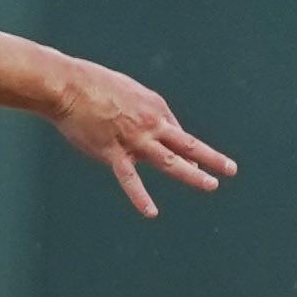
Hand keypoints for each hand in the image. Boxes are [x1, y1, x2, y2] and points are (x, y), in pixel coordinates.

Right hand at [44, 53, 235, 216]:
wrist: (66, 86)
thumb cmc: (91, 84)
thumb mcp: (126, 90)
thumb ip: (139, 109)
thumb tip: (145, 125)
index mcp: (154, 106)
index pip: (176, 131)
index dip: (185, 147)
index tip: (194, 160)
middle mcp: (150, 123)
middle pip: (187, 144)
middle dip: (211, 158)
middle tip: (230, 169)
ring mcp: (134, 140)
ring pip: (170, 161)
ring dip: (193, 174)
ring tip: (211, 185)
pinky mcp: (113, 152)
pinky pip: (130, 179)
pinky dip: (140, 197)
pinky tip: (151, 212)